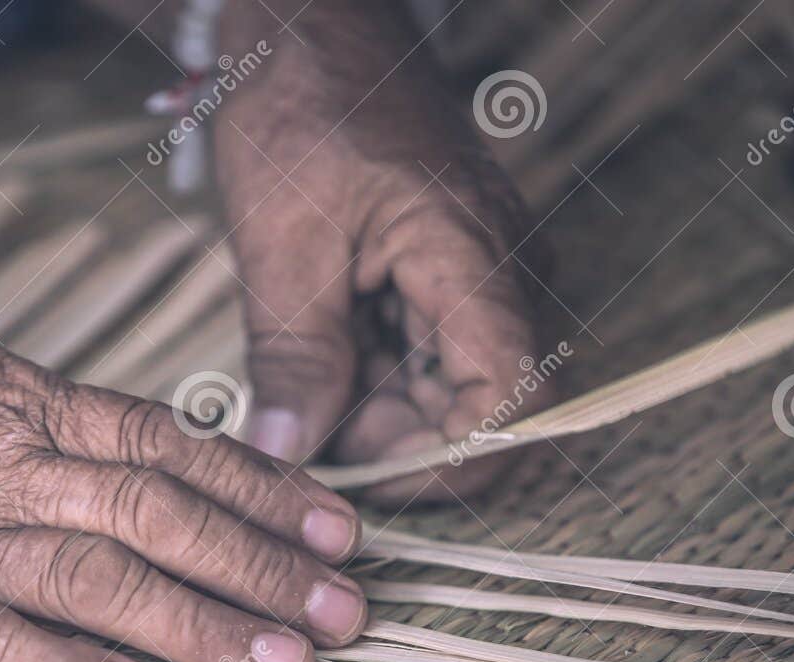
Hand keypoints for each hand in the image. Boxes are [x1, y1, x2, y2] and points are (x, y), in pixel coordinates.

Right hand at [0, 287, 368, 661]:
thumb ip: (20, 409)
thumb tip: (100, 443)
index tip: (332, 531)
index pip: (169, 447)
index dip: (261, 492)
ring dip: (204, 629)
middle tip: (347, 617)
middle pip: (164, 520)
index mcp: (16, 402)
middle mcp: (3, 467)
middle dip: (265, 572)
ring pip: (106, 584)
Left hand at [216, 1, 547, 501]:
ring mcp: (477, 277)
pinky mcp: (445, 279)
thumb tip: (289, 455)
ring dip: (368, 408)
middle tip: (298, 427)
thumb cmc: (298, 111)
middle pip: (474, 410)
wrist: (305, 31)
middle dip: (387, 440)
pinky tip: (313, 348)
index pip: (511, 403)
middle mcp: (500, 274)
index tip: (362, 484)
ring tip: (294, 373)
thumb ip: (295, 357)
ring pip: (441, 392)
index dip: (448, 466)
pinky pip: (419, 358)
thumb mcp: (281, 243)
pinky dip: (363, 374)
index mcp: (475, 260)